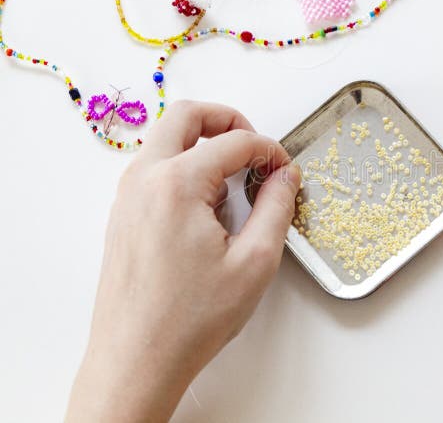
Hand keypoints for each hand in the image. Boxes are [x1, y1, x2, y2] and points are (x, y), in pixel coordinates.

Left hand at [65, 101, 300, 422]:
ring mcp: (127, 197)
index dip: (269, 150)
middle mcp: (144, 180)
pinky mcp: (123, 216)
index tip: (285, 170)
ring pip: (165, 140)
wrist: (136, 360)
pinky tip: (208, 208)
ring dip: (203, 144)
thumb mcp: (255, 261)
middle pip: (185, 116)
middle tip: (254, 146)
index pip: (233, 140)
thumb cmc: (190, 319)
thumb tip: (286, 177)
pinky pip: (154, 169)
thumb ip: (276, 207)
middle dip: (226, 120)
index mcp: (177, 184)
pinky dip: (184, 167)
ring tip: (235, 184)